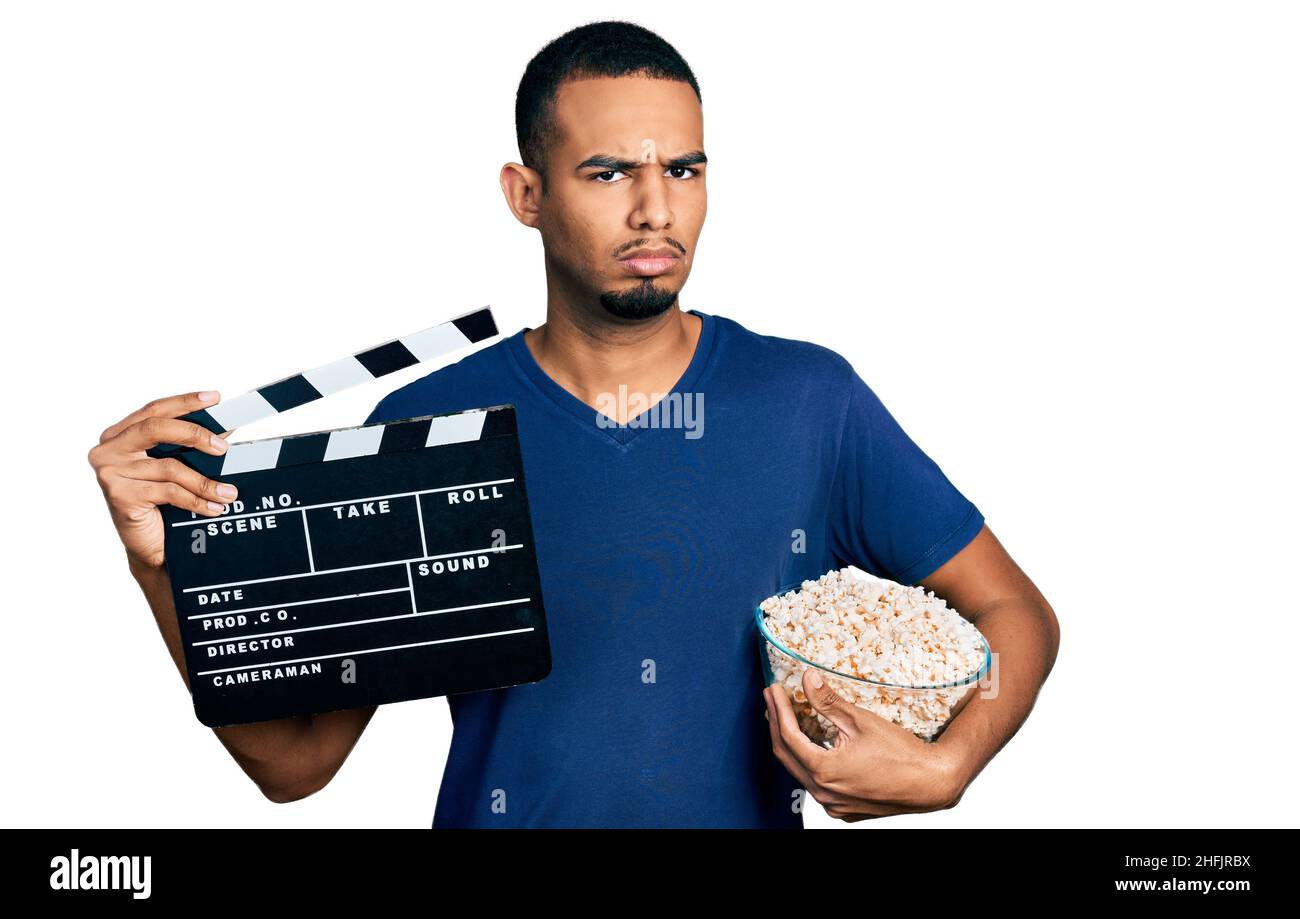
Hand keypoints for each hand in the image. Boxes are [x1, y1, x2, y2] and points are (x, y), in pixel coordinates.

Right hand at [88, 391, 238, 569]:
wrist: (149, 546)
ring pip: (169, 467)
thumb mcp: (174, 467)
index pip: (154, 410)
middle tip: (223, 448)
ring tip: (229, 493)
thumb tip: (225, 426)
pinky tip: (215, 507)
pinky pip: (169, 491)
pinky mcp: (119, 496)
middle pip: (155, 428)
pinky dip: (197, 500)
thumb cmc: (161, 502)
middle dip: (195, 434)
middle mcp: (108, 450)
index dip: (185, 402)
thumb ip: (189, 445)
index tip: (215, 398)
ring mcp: (110, 473)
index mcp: (118, 435)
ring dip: (205, 481)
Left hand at [763, 669, 967, 821]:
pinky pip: (816, 784)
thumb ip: (828, 701)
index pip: (788, 735)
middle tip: (773, 699)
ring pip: (799, 771)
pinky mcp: (844, 809)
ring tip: (787, 717)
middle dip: (777, 723)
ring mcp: (833, 804)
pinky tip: (812, 744)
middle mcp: (824, 793)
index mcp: (824, 771)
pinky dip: (808, 762)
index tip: (773, 689)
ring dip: (791, 743)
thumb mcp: (861, 721)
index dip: (778, 709)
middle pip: (787, 754)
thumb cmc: (901, 753)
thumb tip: (806, 678)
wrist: (931, 782)